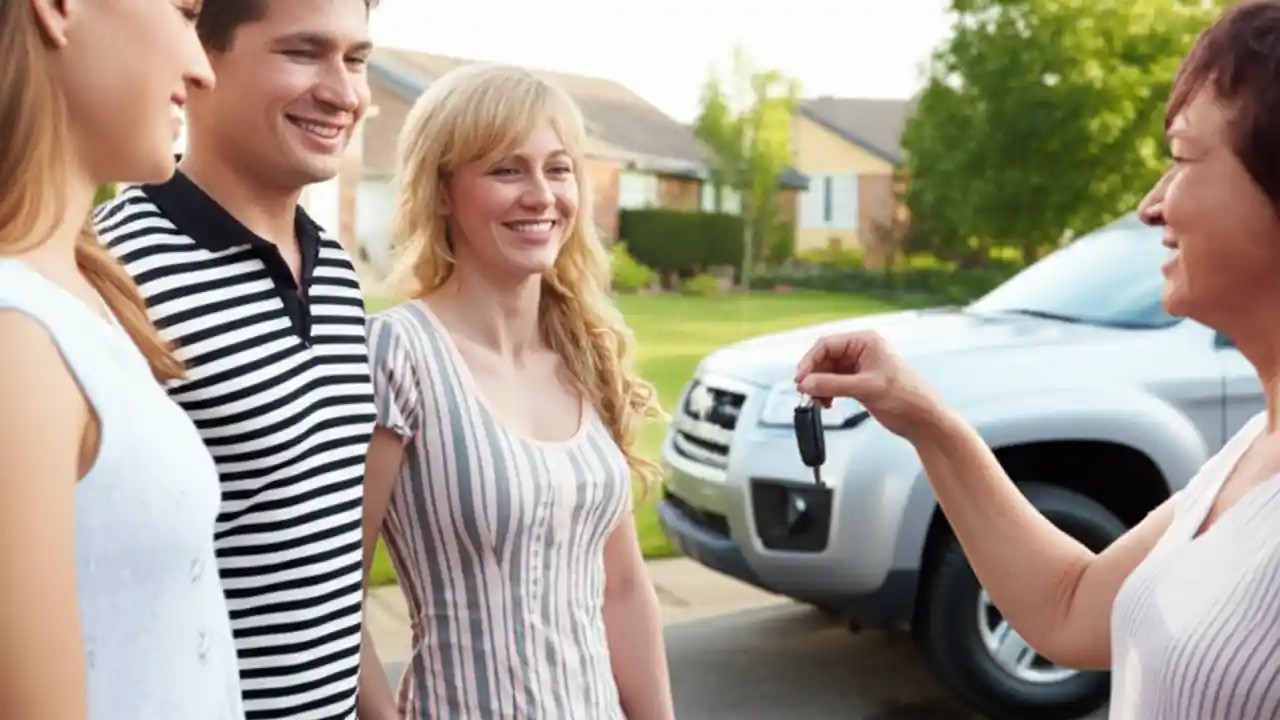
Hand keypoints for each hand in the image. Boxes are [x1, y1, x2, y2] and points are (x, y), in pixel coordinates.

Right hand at [794, 330, 949, 441]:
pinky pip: (835, 384)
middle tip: (805, 392)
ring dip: (819, 387)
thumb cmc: (907, 397)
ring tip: (818, 401)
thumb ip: (833, 385)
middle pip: (825, 359)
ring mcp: (860, 367)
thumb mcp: (866, 388)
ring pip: (828, 373)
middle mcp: (861, 351)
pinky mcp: (860, 383)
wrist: (923, 419)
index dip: (810, 361)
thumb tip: (807, 383)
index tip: (800, 378)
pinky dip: (827, 393)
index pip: (827, 345)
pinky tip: (827, 403)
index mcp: (866, 342)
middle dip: (814, 377)